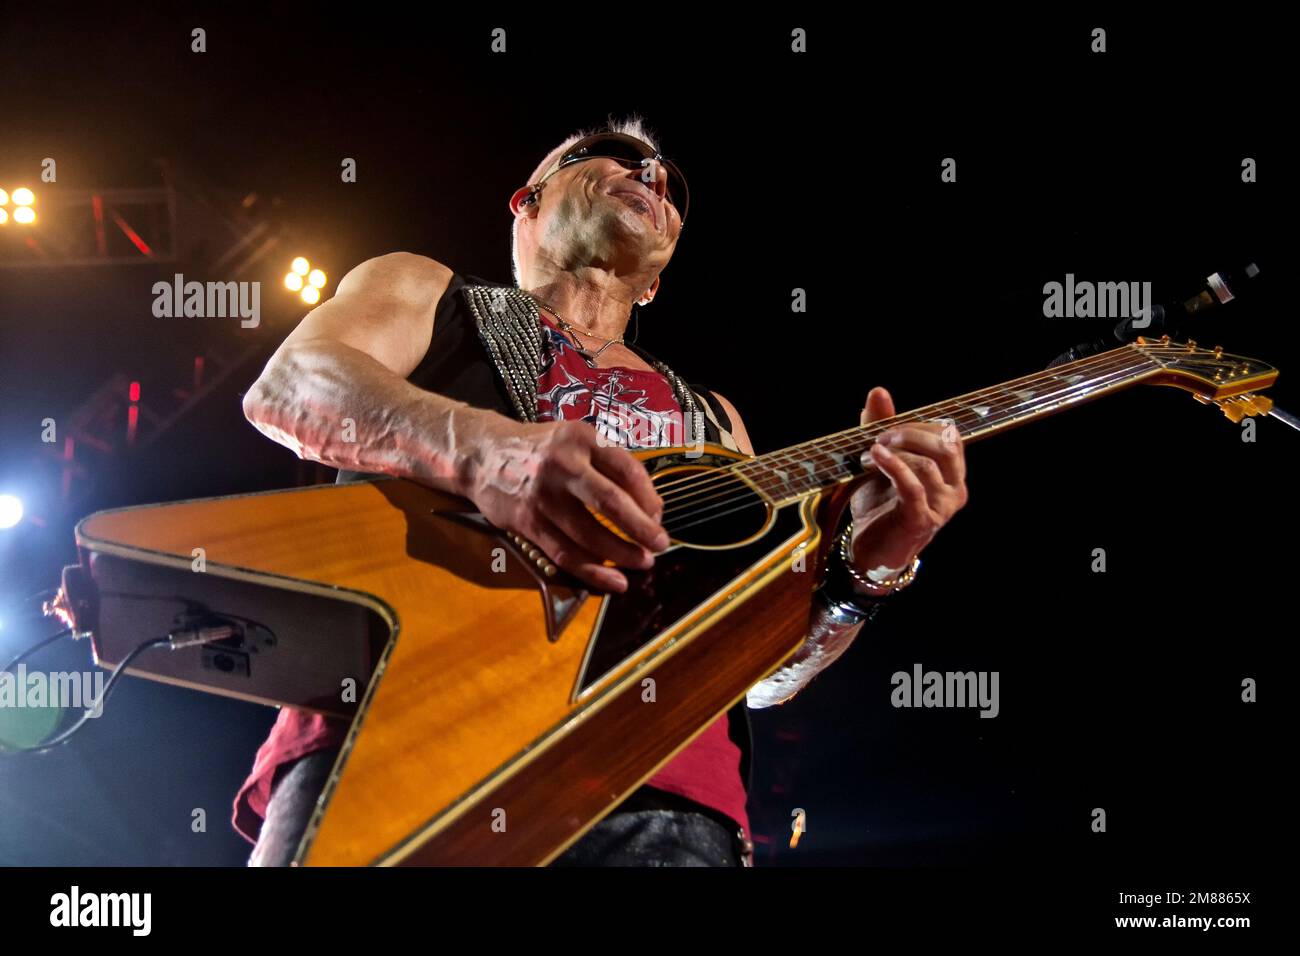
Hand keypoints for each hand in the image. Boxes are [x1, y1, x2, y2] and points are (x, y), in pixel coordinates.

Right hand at [459, 417, 668, 592]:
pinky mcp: (527, 521)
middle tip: (660, 545)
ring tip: (641, 563)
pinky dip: (592, 571)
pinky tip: (613, 580)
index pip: (627, 469)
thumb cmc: (542, 451)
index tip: (659, 516)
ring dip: (620, 554)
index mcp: (582, 438)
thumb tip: (649, 507)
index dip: (649, 497)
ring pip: (588, 534)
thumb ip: (610, 466)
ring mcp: (542, 495)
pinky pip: (565, 553)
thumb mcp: (576, 441)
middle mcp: (563, 464)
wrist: (483, 454)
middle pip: (610, 502)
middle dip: (641, 529)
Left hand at [848, 386, 967, 574]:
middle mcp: (955, 489)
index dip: (918, 424)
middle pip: (946, 444)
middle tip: (879, 438)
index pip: (948, 434)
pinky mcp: (922, 521)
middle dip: (910, 433)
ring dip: (894, 453)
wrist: (870, 550)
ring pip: (928, 464)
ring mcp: (941, 507)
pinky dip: (893, 466)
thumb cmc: (880, 504)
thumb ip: (882, 428)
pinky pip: (913, 486)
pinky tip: (874, 457)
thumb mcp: (881, 461)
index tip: (885, 429)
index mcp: (951, 472)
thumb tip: (878, 392)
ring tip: (868, 457)